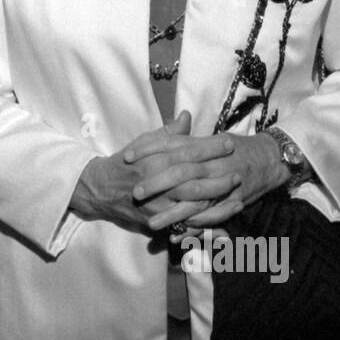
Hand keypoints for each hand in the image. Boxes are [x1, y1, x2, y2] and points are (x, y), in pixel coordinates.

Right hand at [69, 112, 232, 232]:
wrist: (102, 190)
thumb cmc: (127, 163)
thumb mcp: (143, 143)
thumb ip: (167, 132)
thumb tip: (186, 116)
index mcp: (153, 158)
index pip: (186, 150)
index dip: (209, 146)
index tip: (228, 142)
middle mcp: (155, 180)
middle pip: (191, 175)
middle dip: (217, 170)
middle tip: (237, 165)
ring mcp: (157, 202)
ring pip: (191, 200)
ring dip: (216, 194)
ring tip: (236, 188)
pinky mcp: (159, 221)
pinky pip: (186, 223)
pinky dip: (206, 222)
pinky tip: (225, 218)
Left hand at [126, 117, 287, 231]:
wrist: (269, 158)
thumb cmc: (232, 148)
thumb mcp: (206, 139)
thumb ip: (183, 135)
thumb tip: (159, 129)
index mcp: (203, 146)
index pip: (172, 144)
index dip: (148, 149)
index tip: (127, 157)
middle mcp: (212, 164)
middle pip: (181, 172)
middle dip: (157, 184)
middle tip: (135, 193)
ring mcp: (223, 184)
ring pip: (195, 200)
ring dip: (173, 214)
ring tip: (152, 223)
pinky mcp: (233, 201)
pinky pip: (213, 217)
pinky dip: (195, 227)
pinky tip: (177, 235)